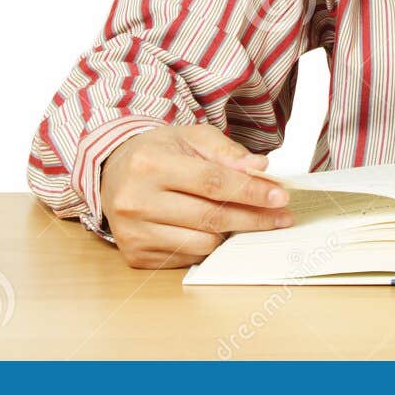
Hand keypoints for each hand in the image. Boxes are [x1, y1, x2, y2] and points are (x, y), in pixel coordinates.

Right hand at [98, 123, 293, 268]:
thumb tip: (260, 169)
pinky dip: (207, 244)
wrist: (113, 171)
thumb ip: (226, 151)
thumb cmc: (156, 152)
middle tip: (281, 216)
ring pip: (203, 242)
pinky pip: (188, 258)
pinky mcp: (136, 254)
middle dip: (254, 218)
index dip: (250, 191)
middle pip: (210, 217)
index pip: (212, 182)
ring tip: (243, 218)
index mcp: (150, 164)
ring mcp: (134, 232)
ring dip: (232, 233)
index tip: (280, 197)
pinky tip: (212, 229)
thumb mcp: (190, 136)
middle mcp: (137, 200)